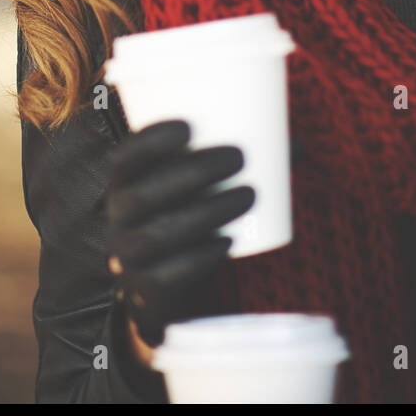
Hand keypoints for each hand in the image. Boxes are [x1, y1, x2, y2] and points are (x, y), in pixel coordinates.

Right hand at [104, 119, 252, 348]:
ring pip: (157, 236)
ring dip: (206, 211)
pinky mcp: (146, 289)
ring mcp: (129, 257)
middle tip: (239, 157)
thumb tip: (297, 145)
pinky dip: (198, 259)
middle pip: (141, 195)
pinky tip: (226, 243)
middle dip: (191, 172)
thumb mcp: (200, 188)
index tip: (189, 126)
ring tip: (248, 194)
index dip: (148, 142)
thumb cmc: (187, 215)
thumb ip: (238, 165)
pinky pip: (165, 277)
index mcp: (124, 185)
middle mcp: (118, 219)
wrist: (165, 282)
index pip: (122, 160)